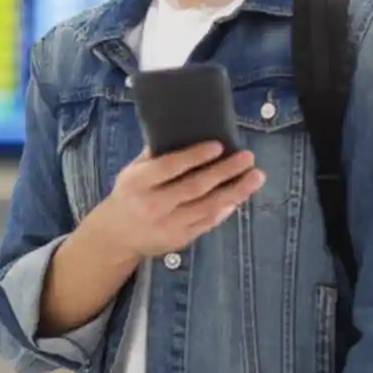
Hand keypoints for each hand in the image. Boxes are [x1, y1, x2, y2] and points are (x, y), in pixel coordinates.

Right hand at [91, 141, 264, 260]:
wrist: (117, 235)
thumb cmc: (129, 194)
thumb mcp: (132, 171)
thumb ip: (155, 155)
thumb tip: (184, 132)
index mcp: (138, 183)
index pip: (170, 167)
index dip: (195, 156)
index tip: (219, 145)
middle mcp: (153, 205)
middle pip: (195, 187)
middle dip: (225, 171)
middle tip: (247, 158)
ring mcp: (168, 226)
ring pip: (208, 207)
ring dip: (235, 192)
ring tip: (255, 177)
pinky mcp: (180, 240)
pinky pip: (208, 223)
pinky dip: (225, 210)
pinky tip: (239, 197)